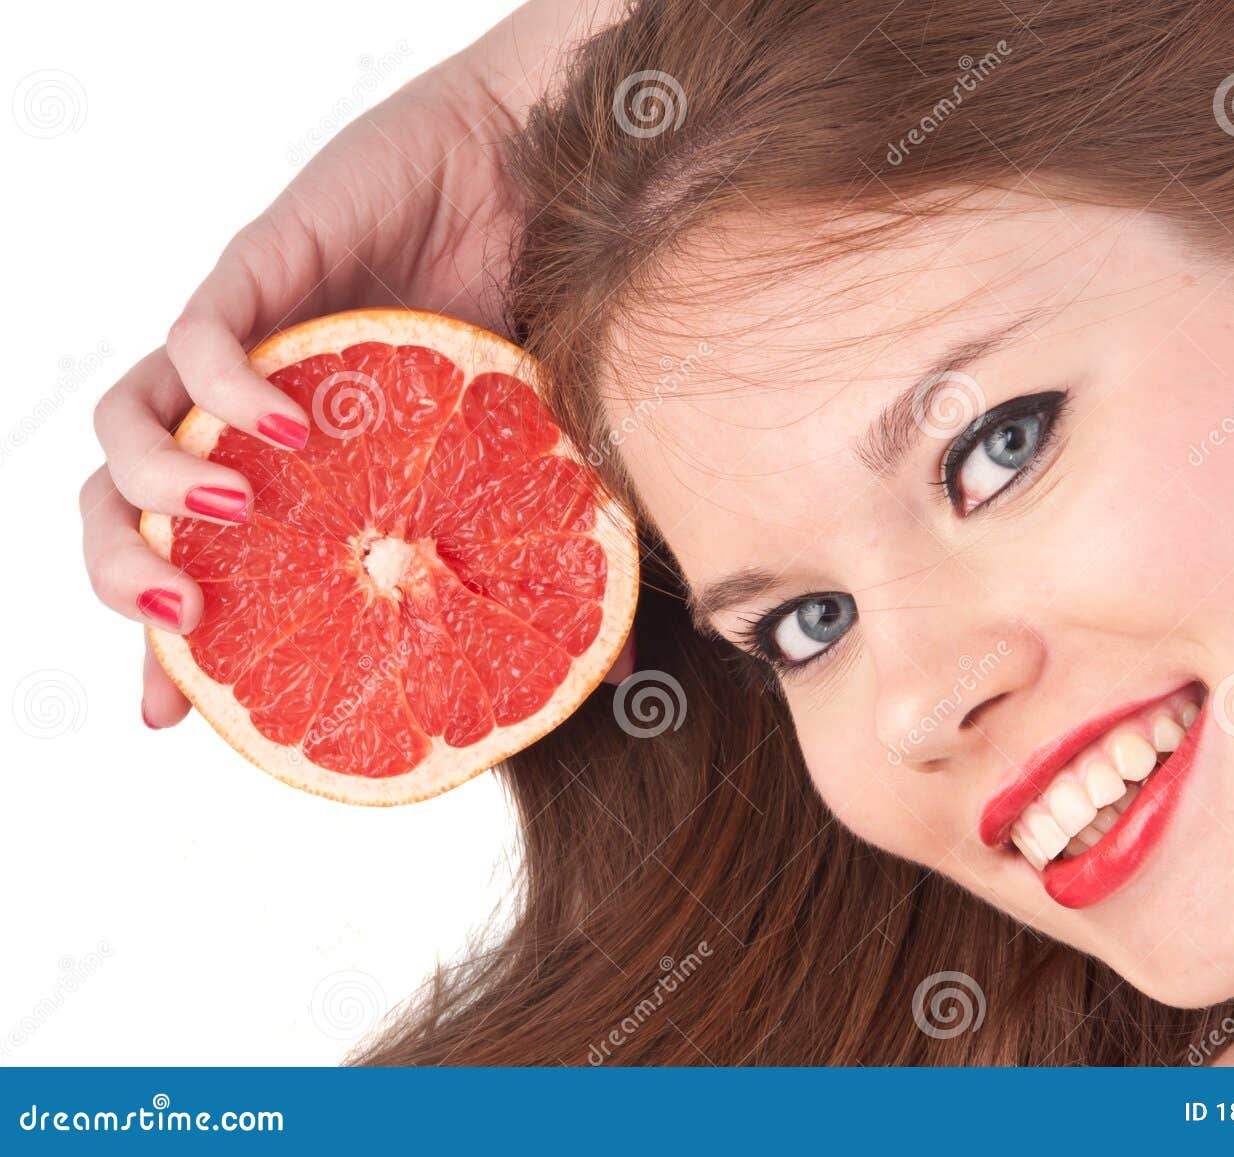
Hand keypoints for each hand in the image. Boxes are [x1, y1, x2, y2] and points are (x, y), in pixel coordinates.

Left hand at [81, 1, 624, 726]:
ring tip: (225, 526)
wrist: (553, 185)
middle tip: (177, 624)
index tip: (170, 715)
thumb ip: (558, 565)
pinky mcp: (264, 268)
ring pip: (127, 422)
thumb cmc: (542, 323)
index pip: (202, 565)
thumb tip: (620, 683)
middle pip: (120, 499)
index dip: (168, 643)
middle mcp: (253, 416)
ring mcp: (252, 343)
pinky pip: (201, 336)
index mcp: (300, 476)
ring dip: (148, 485)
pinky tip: (283, 429)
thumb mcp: (549, 475)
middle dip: (120, 568)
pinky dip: (221, 390)